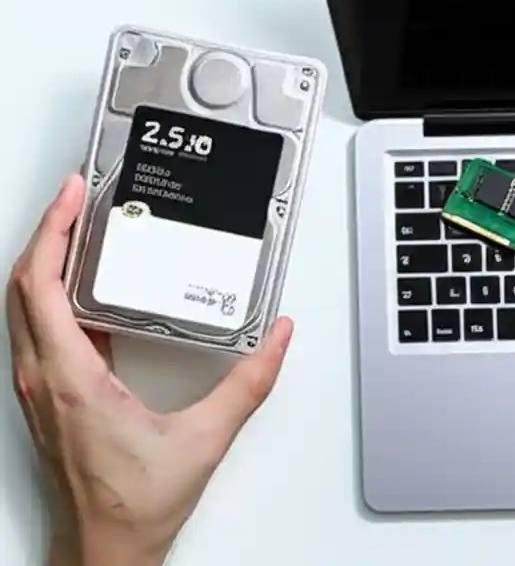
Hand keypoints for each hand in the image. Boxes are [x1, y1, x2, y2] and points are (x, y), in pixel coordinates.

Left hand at [7, 174, 293, 565]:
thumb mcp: (205, 438)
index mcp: (69, 379)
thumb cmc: (134, 507)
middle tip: (76, 197)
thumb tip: (276, 338)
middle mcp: (43, 379)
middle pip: (23, 286)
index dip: (53, 231)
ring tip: (78, 231)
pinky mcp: (49, 399)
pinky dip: (54, 297)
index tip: (73, 196)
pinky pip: (38, 332)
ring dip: (46, 263)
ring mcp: (40, 390)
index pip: (41, 285)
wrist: (105, 551)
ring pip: (24, 308)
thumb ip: (249, 383)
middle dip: (47, 232)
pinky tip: (86, 290)